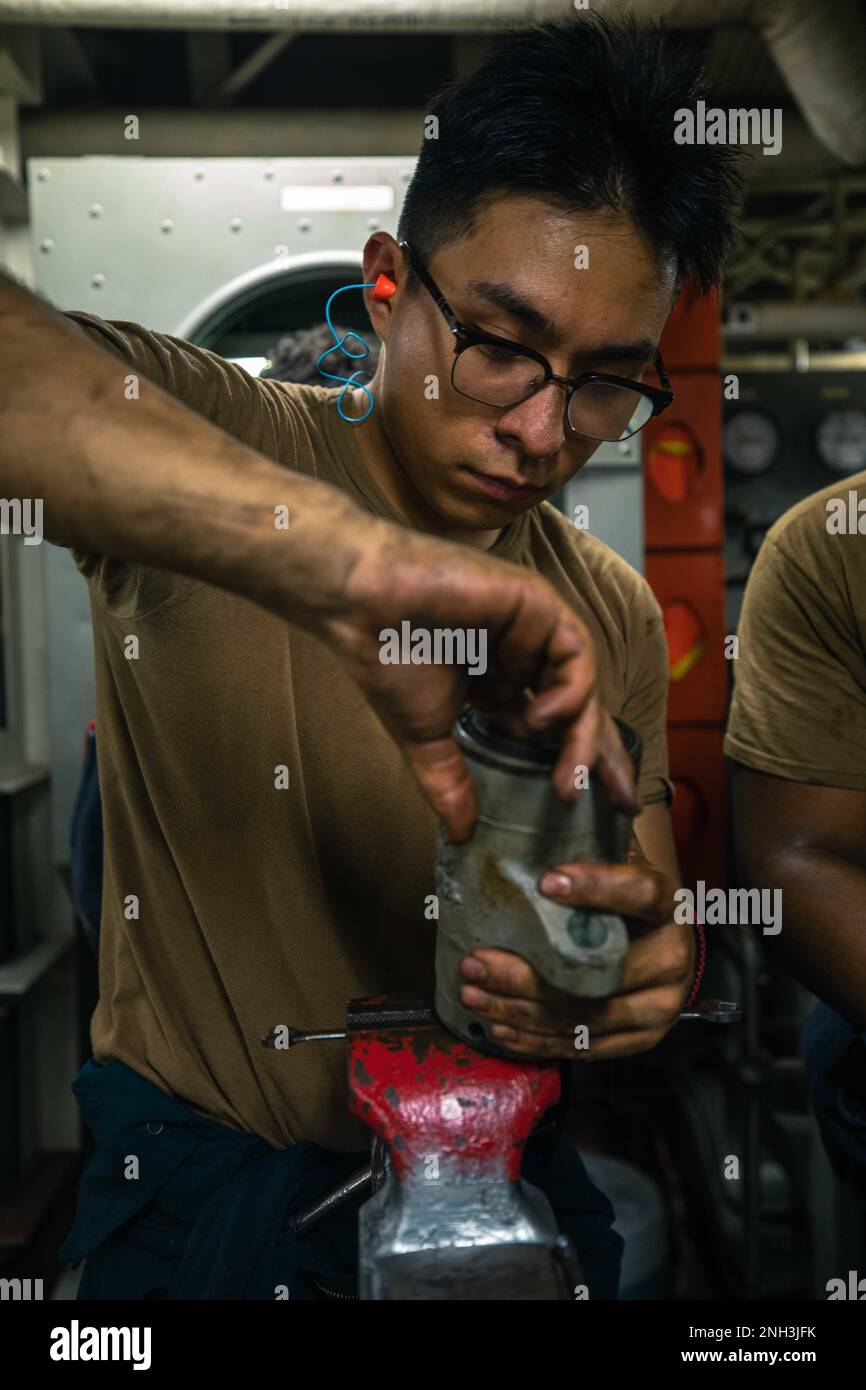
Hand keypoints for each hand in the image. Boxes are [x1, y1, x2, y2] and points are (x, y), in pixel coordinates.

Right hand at [322, 516, 638, 842]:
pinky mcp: (538, 604)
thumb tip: (459, 835)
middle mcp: (523, 655)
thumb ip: (448, 782)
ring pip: (581, 685)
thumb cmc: (387, 657)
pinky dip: (569, 690)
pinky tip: (542, 718)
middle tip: (623, 804)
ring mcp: (533, 628)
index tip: (591, 806)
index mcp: (499, 683)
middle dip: (603, 758)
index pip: (552, 727)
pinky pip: (575, 653)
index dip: (575, 763)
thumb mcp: (426, 736)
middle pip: (581, 709)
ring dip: (581, 735)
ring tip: (569, 777)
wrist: (364, 605)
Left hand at [458, 847, 693, 1058]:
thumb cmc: (629, 903)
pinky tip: (500, 1026)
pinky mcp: (642, 1039)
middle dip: (526, 973)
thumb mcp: (621, 870)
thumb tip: (533, 833)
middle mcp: (671, 959)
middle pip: (598, 974)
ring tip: (473, 994)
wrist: (670, 950)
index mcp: (668, 907)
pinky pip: (584, 1046)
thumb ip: (591, 853)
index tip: (546, 882)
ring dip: (520, 1010)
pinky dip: (537, 1040)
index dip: (596, 887)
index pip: (640, 893)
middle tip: (475, 962)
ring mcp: (659, 1006)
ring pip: (583, 1017)